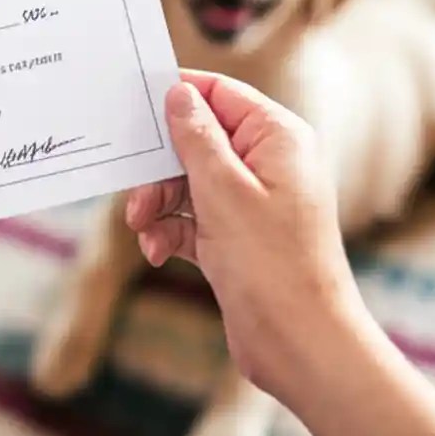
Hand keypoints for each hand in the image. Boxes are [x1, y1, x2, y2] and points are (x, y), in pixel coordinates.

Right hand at [125, 70, 361, 397]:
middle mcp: (269, 165)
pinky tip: (158, 252)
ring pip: (189, 184)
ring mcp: (254, 203)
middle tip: (135, 193)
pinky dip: (171, 231)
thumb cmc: (272, 263)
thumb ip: (196, 136)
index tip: (134, 104)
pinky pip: (193, 219)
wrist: (300, 342)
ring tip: (142, 229)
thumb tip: (179, 93)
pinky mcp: (238, 238)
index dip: (178, 96)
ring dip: (159, 204)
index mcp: (278, 138)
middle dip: (160, 168)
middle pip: (198, 142)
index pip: (221, 95)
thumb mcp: (222, 189)